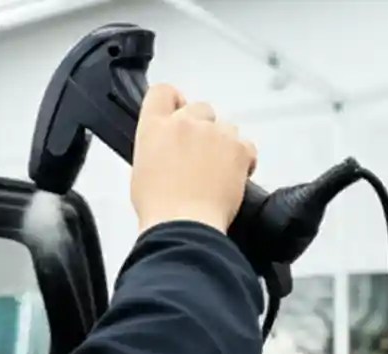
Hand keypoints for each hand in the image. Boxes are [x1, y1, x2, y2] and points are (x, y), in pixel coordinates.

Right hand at [131, 84, 257, 235]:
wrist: (184, 225)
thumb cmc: (160, 207)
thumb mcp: (141, 170)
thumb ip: (156, 146)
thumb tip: (167, 147)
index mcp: (155, 127)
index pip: (163, 93)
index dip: (173, 102)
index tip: (178, 114)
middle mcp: (185, 123)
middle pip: (199, 108)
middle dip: (201, 128)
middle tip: (197, 156)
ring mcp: (215, 133)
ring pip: (225, 127)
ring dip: (222, 144)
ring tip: (213, 173)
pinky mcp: (239, 148)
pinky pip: (246, 145)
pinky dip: (242, 159)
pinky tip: (230, 178)